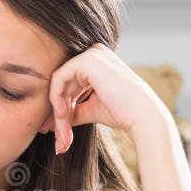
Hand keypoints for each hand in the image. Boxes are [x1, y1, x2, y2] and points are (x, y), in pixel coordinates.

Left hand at [40, 43, 169, 152]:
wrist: (142, 116)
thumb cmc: (122, 114)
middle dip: (59, 113)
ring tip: (62, 133)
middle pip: (62, 84)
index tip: (56, 131)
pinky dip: (57, 99)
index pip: (68, 83)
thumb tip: (48, 123)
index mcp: (96, 62)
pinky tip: (63, 115)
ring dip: (58, 111)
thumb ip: (72, 110)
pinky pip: (59, 78)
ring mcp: (91, 54)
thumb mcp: (90, 109)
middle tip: (59, 138)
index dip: (60, 108)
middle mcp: (94, 53)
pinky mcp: (87, 60)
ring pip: (59, 83)